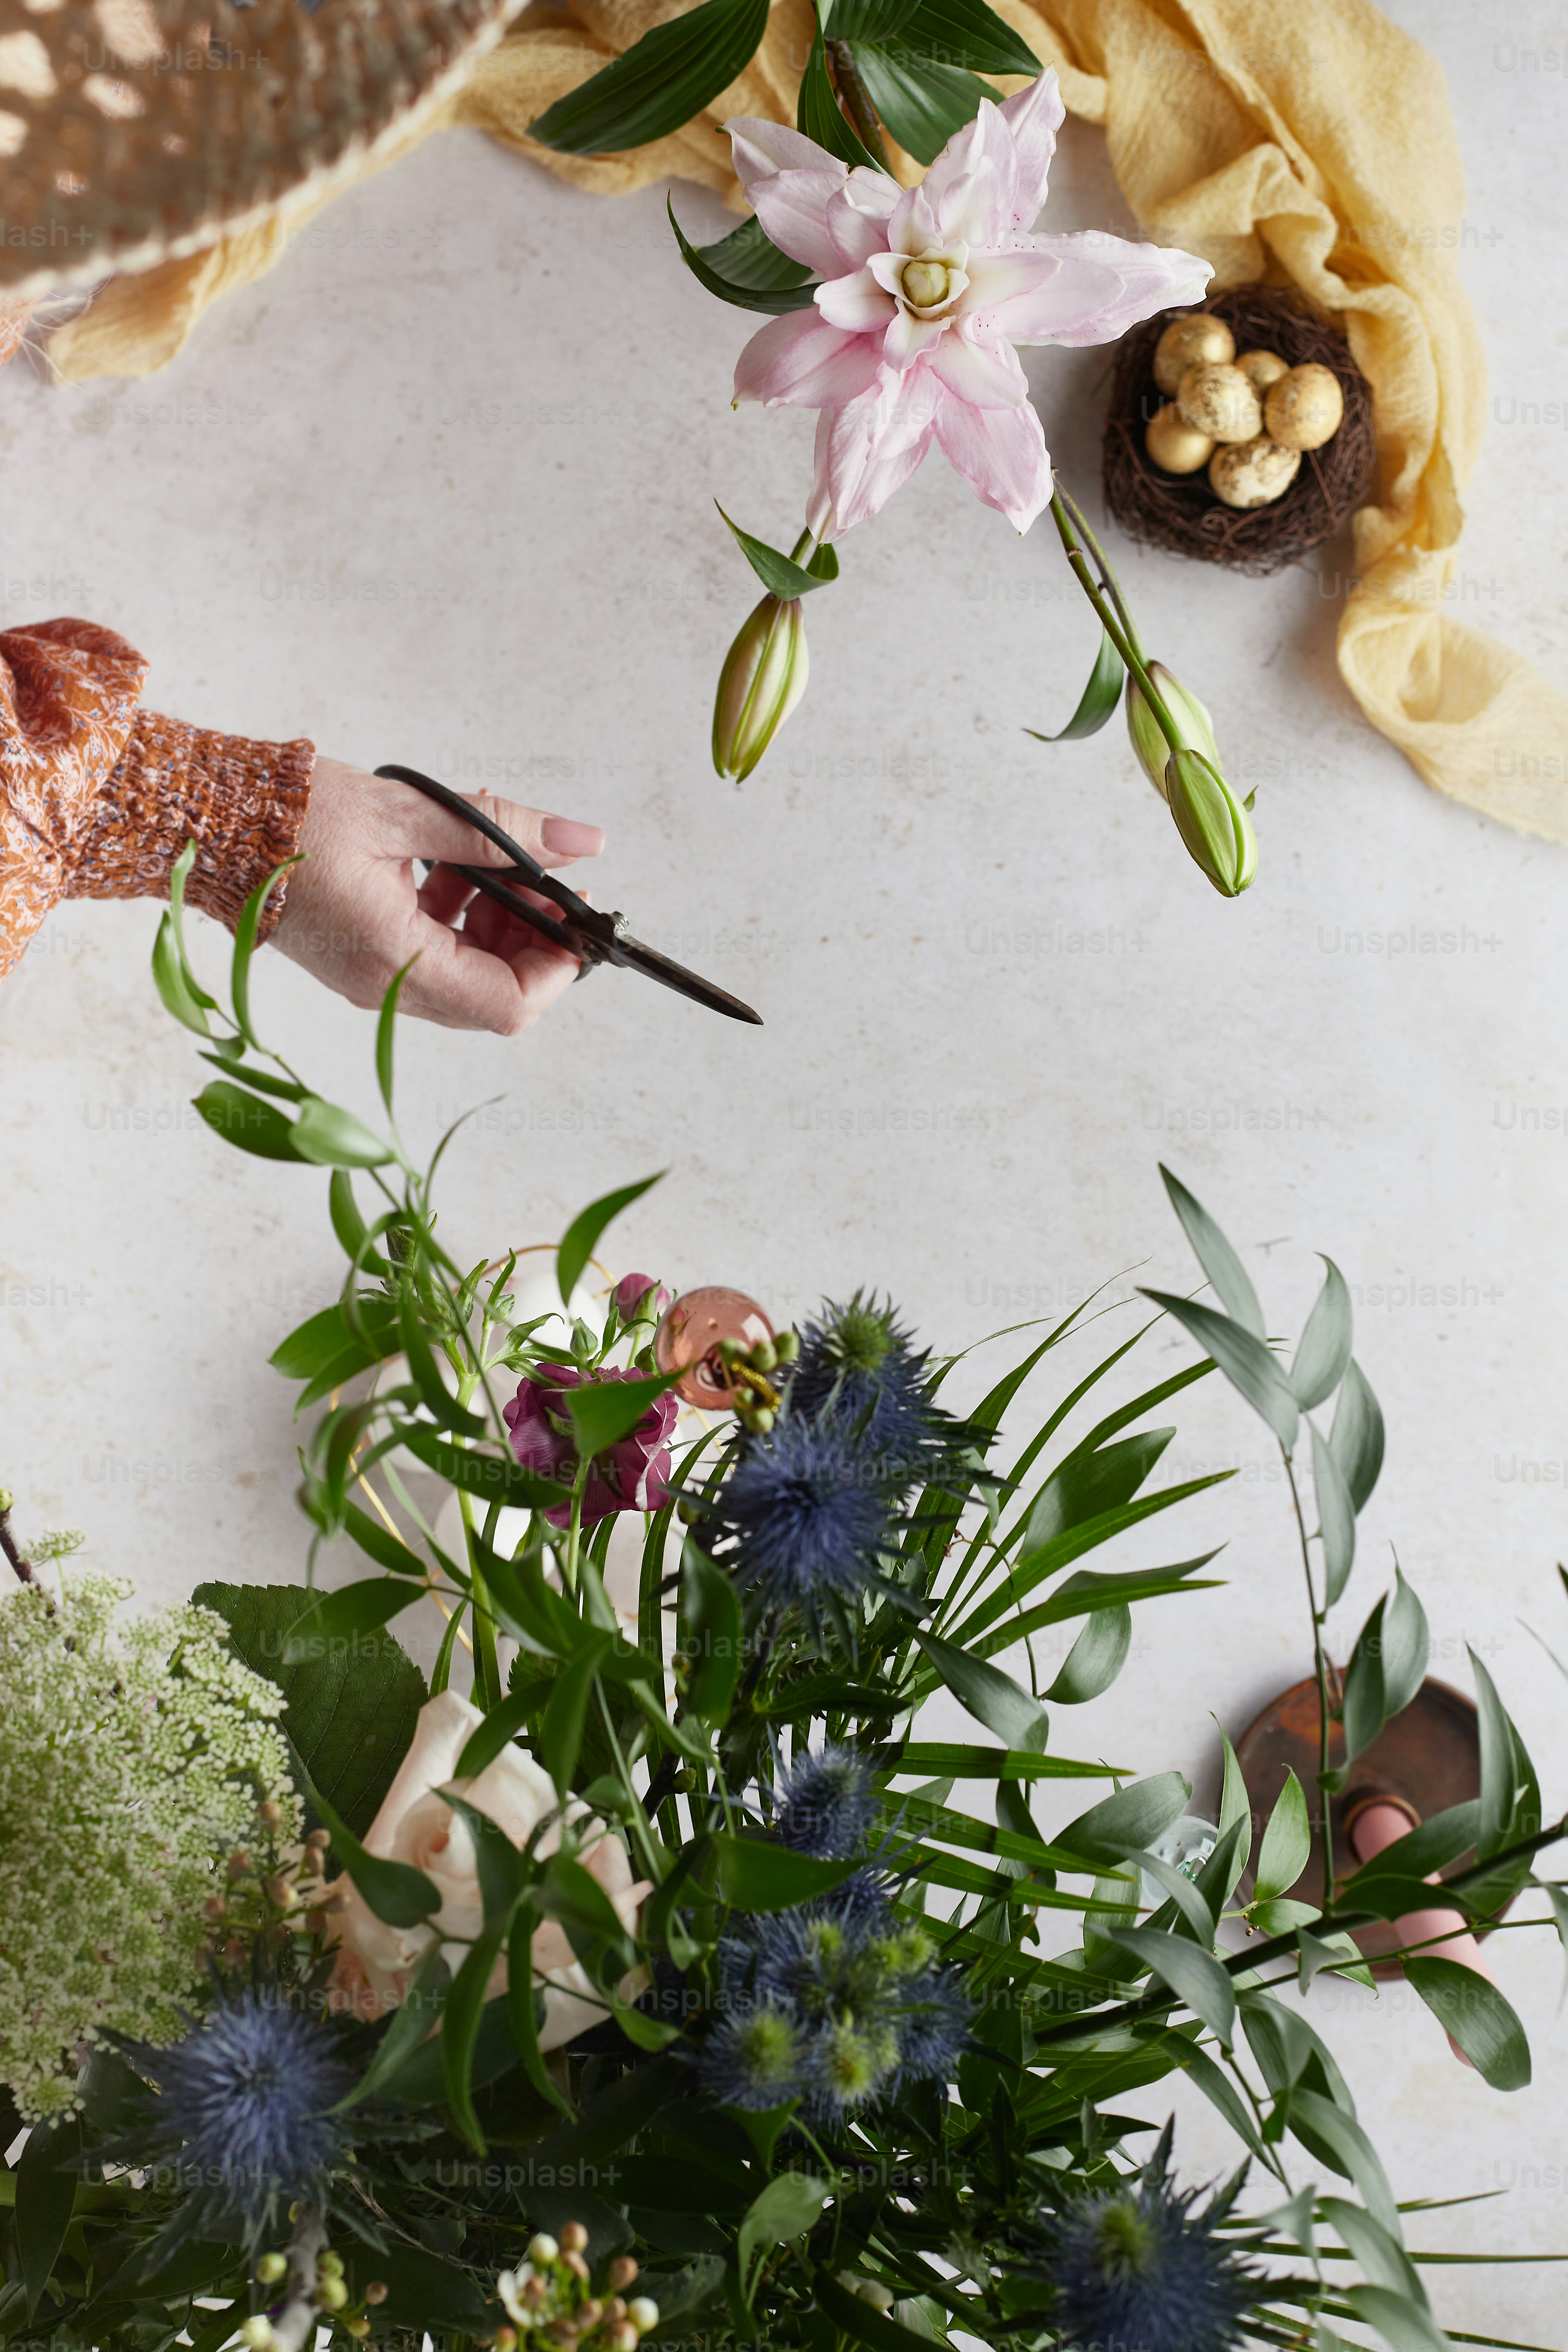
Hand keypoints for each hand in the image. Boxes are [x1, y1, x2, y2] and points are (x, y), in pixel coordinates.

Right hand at [271, 758, 604, 1032]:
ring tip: (492, 866)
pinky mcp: (360, 965)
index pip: (509, 1005)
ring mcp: (369, 982)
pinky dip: (459, 924)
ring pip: (466, 981)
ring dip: (497, 930)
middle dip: (533, 945)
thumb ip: (500, 831)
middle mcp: (382, 987)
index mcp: (394, 958)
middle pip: (493, 1000)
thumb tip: (580, 843)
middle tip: (546, 884)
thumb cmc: (291, 816)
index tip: (572, 913)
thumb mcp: (408, 811)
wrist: (208, 823)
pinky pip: (432, 962)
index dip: (557, 968)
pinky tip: (451, 871)